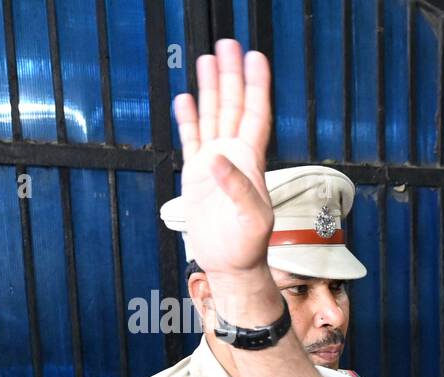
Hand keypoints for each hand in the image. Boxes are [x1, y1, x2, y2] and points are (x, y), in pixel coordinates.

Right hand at [171, 39, 273, 280]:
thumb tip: (218, 158)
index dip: (256, 86)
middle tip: (228, 44)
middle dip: (231, 75)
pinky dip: (189, 118)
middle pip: (233, 106)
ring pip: (213, 116)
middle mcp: (234, 156)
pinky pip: (192, 138)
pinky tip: (187, 98)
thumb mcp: (251, 218)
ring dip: (211, 88)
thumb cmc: (248, 247)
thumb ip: (237, 187)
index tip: (255, 58)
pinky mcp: (196, 175)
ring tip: (208, 59)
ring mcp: (215, 163)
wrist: (231, 265)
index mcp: (251, 161)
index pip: (256, 114)